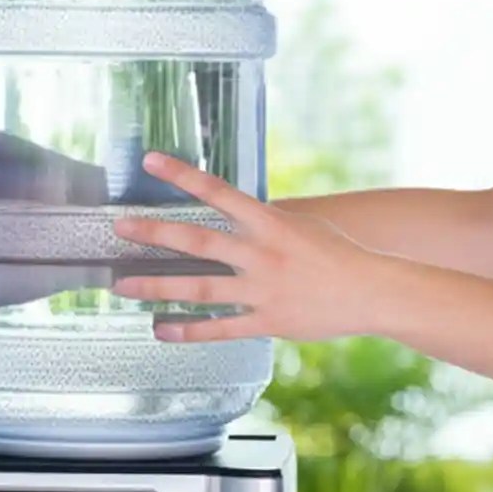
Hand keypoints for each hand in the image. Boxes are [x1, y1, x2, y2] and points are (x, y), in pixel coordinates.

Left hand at [112, 153, 389, 342]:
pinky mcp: (267, 320)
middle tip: (120, 227)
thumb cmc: (337, 255)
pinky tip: (161, 329)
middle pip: (199, 240)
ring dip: (158, 286)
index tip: (151, 161)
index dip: (182, 175)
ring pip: (200, 287)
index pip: (218, 191)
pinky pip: (220, 328)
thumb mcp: (300, 225)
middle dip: (155, 233)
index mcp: (270, 222)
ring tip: (124, 285)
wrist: (372, 291)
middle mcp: (262, 253)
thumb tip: (232, 214)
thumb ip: (263, 222)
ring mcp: (263, 289)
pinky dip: (188, 330)